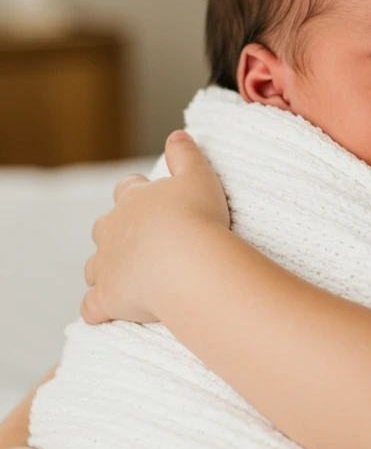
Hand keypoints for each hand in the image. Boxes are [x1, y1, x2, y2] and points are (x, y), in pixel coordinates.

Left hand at [81, 131, 230, 325]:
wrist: (188, 262)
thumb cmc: (197, 217)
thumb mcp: (200, 176)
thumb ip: (186, 154)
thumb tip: (176, 135)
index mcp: (133, 200)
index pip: (127, 190)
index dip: (137, 194)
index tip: (151, 200)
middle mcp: (112, 230)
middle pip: (104, 228)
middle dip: (117, 234)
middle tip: (143, 244)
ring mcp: (106, 265)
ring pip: (94, 267)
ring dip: (106, 271)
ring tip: (127, 279)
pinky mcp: (106, 298)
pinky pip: (91, 307)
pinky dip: (97, 309)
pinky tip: (106, 313)